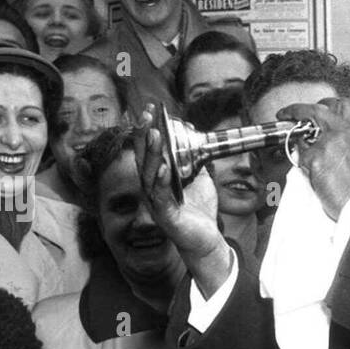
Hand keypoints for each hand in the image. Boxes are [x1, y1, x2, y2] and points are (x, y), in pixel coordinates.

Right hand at [134, 107, 232, 294]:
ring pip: (149, 175)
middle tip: (146, 115)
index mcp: (158, 178)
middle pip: (143, 158)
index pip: (148, 150)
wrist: (207, 239)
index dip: (147, 129)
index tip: (149, 109)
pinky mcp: (166, 216)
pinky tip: (164, 169)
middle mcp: (152, 189)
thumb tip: (198, 143)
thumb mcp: (200, 180)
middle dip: (143, 135)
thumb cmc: (199, 211)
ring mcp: (156, 203)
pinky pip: (161, 197)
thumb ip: (195, 162)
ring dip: (151, 154)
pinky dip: (162, 182)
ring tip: (154, 135)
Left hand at [276, 98, 349, 218]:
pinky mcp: (315, 158)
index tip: (315, 107)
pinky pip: (301, 156)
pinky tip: (317, 176)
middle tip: (292, 114)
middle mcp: (345, 131)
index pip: (342, 104)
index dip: (326, 104)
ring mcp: (329, 143)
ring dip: (304, 147)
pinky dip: (305, 165)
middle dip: (301, 109)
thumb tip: (331, 137)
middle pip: (318, 109)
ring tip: (315, 165)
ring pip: (305, 136)